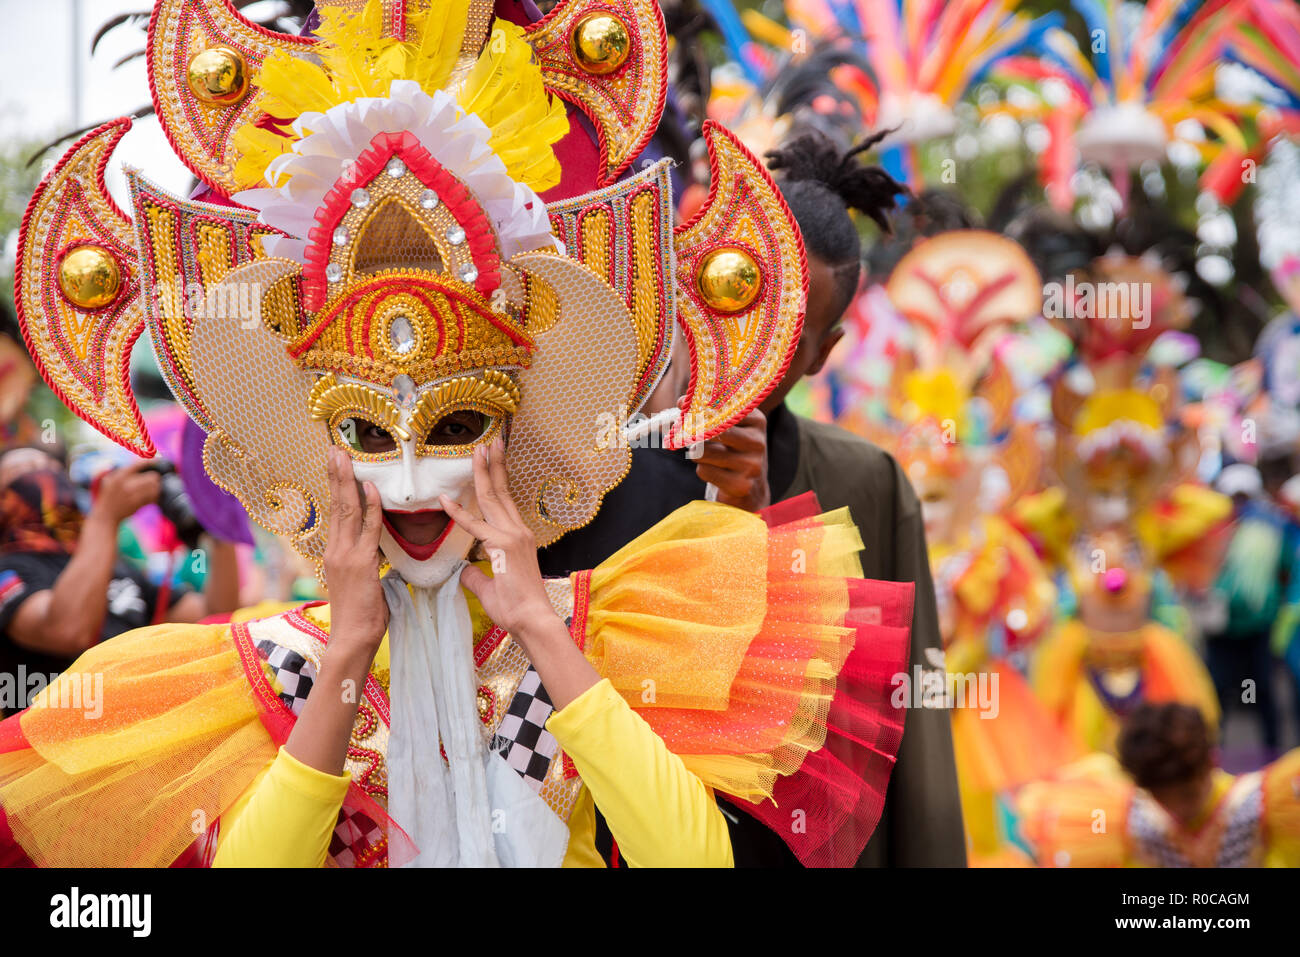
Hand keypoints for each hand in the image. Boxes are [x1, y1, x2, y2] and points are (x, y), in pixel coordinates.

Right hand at [90, 460, 161, 524]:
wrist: (105, 516)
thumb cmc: (109, 497)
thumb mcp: (111, 480)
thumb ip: (124, 472)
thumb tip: (140, 461)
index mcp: (119, 476)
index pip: (139, 464)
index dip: (151, 461)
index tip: (158, 460)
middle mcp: (126, 484)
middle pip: (152, 477)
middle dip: (155, 478)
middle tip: (154, 480)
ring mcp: (132, 495)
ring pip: (155, 487)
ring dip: (156, 488)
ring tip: (153, 489)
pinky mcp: (137, 504)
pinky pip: (153, 498)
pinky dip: (155, 497)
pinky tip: (152, 498)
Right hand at [323, 447, 387, 652]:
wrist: (353, 637)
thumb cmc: (361, 614)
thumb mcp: (362, 580)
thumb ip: (367, 560)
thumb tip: (378, 549)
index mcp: (334, 553)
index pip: (335, 513)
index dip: (336, 487)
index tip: (336, 465)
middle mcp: (335, 550)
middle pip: (335, 505)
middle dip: (336, 475)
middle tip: (335, 450)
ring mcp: (345, 556)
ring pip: (346, 511)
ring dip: (346, 482)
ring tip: (343, 458)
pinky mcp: (360, 564)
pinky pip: (367, 529)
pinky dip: (369, 507)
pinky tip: (370, 488)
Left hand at [439, 438, 557, 642]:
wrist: (532, 619)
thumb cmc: (516, 607)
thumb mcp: (491, 586)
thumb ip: (476, 574)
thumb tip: (463, 570)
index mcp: (519, 537)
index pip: (504, 503)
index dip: (496, 480)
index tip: (492, 460)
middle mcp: (518, 531)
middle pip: (502, 492)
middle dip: (493, 465)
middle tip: (488, 443)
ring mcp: (512, 537)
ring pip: (493, 498)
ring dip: (484, 473)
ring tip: (479, 451)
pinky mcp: (503, 547)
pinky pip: (475, 526)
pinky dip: (459, 513)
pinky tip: (445, 499)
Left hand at [691, 407, 769, 511]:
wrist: (751, 489)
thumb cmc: (733, 451)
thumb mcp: (729, 428)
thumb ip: (709, 413)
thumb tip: (682, 401)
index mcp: (756, 421)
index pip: (725, 408)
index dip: (699, 406)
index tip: (683, 405)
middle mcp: (757, 441)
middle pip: (712, 430)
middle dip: (695, 433)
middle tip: (690, 435)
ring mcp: (751, 465)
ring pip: (703, 452)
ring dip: (697, 454)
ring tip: (708, 457)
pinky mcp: (741, 485)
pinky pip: (704, 471)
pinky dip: (703, 471)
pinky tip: (716, 473)